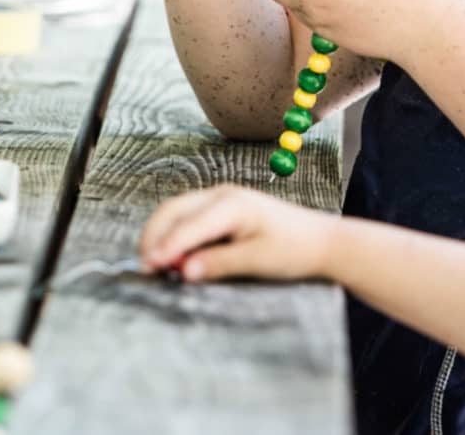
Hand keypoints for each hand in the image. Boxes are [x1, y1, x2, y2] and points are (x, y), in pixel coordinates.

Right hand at [139, 184, 336, 281]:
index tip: (148, 267)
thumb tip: (183, 271)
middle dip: (154, 237)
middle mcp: (222, 194)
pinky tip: (172, 255)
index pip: (188, 225)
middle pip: (173, 210)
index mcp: (232, 204)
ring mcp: (221, 198)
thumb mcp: (258, 261)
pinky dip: (175, 234)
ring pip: (177, 211)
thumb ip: (220, 264)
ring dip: (162, 234)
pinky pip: (188, 217)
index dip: (165, 247)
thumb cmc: (294, 250)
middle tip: (144, 267)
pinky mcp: (222, 208)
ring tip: (154, 264)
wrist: (321, 241)